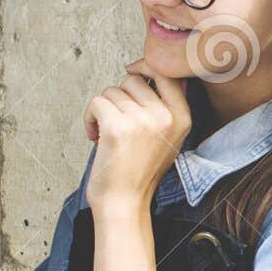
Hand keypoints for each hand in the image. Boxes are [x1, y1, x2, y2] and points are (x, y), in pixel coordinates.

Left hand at [84, 58, 191, 215]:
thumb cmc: (139, 171)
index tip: (132, 70)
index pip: (167, 73)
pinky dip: (89, 118)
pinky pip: (96, 102)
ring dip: (103, 110)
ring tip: (107, 135)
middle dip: (119, 98)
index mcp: (182, 117)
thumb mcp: (167, 137)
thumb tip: (149, 70)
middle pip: (133, 80)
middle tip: (118, 124)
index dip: (146, 66)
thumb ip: (165, 106)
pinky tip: (95, 137)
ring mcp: (142, 121)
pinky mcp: (117, 127)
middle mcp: (165, 117)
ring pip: (112, 91)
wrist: (125, 203)